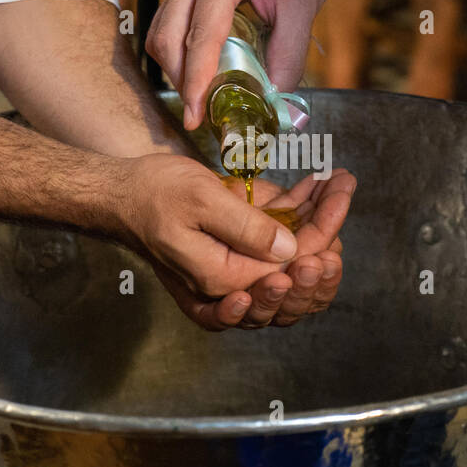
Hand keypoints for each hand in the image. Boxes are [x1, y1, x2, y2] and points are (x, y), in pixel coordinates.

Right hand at [114, 154, 354, 330]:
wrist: (123, 193)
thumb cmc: (154, 194)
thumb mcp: (201, 202)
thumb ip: (246, 228)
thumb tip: (290, 249)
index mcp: (223, 279)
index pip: (287, 267)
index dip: (320, 233)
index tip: (339, 196)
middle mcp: (233, 284)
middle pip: (297, 271)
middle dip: (327, 229)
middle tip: (343, 189)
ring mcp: (237, 268)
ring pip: (293, 258)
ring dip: (320, 220)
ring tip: (340, 182)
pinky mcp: (238, 249)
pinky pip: (278, 241)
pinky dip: (301, 212)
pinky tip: (319, 182)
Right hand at [146, 0, 348, 129]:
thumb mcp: (302, 8)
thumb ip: (288, 56)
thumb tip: (273, 100)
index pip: (199, 38)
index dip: (196, 82)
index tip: (196, 115)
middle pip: (167, 39)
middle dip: (181, 81)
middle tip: (200, 114)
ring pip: (161, 33)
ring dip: (176, 69)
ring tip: (201, 96)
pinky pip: (167, 23)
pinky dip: (178, 52)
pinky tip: (199, 71)